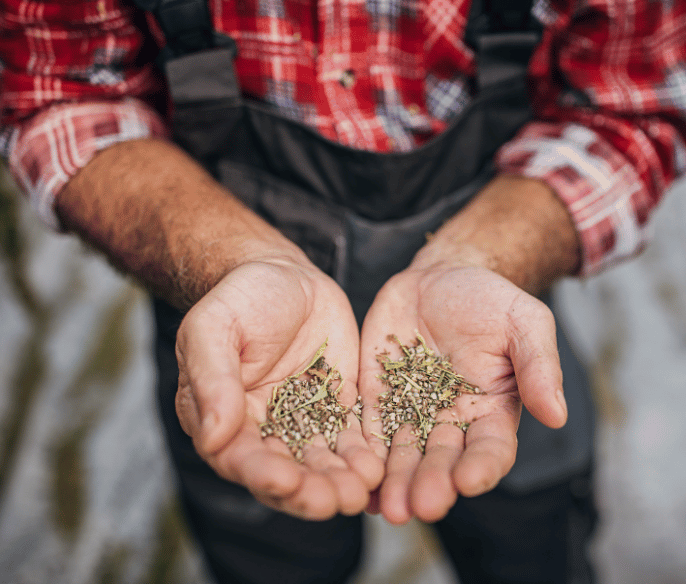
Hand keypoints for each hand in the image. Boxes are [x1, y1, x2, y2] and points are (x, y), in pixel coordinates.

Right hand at [173, 255, 383, 519]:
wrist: (285, 275)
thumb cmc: (239, 298)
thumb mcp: (215, 328)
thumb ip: (212, 380)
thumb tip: (213, 436)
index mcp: (222, 418)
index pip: (240, 458)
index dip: (262, 474)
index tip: (285, 482)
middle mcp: (261, 431)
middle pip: (285, 473)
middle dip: (310, 491)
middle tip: (336, 502)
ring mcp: (302, 422)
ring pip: (321, 463)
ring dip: (340, 481)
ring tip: (363, 491)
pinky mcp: (337, 409)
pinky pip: (351, 438)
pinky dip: (364, 455)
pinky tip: (381, 468)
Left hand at [358, 261, 567, 523]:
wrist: (439, 277)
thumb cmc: (489, 299)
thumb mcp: (524, 320)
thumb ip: (539, 365)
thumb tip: (558, 415)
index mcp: (493, 410)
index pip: (492, 449)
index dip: (482, 467)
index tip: (470, 481)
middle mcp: (453, 422)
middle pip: (443, 461)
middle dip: (433, 484)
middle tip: (422, 506)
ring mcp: (411, 414)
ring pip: (403, 457)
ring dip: (396, 484)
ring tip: (388, 508)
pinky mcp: (375, 401)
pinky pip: (367, 433)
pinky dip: (362, 459)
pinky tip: (353, 479)